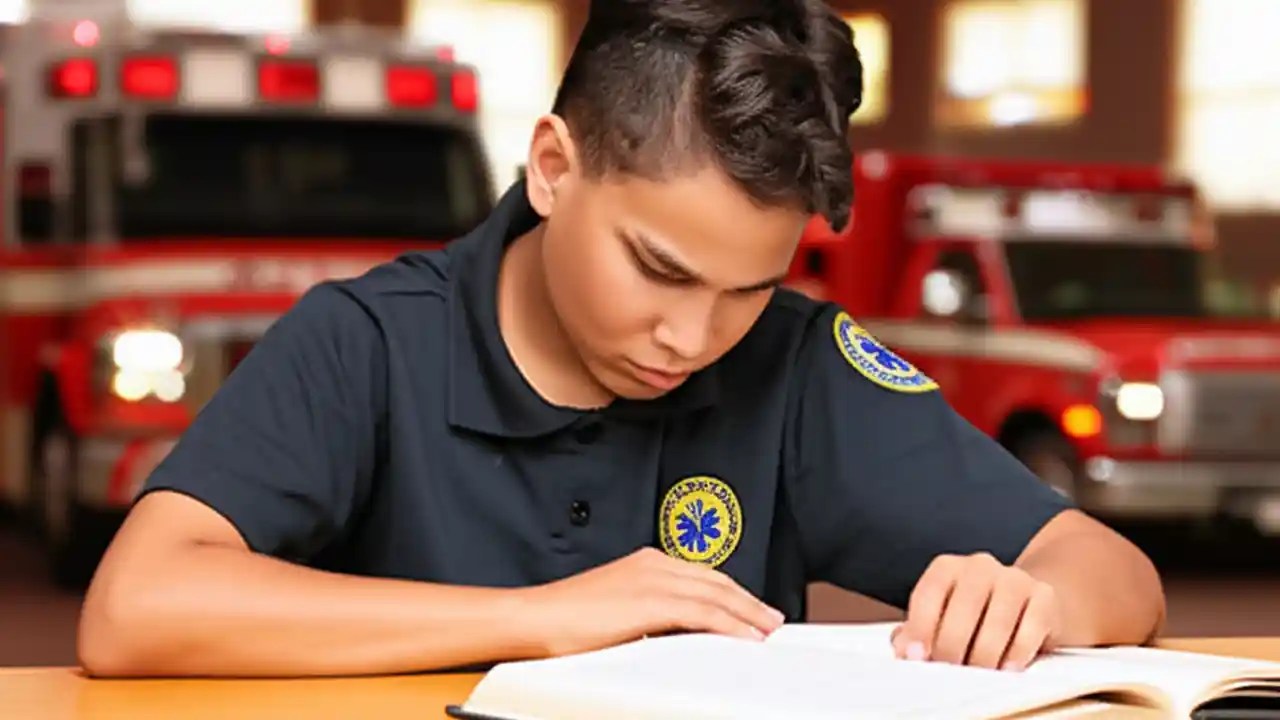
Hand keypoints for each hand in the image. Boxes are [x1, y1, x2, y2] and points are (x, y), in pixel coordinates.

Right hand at [517, 547, 785, 657]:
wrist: (535, 618)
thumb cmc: (564, 619)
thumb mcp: (615, 611)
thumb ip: (646, 615)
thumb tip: (672, 633)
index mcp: (644, 562)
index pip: (700, 575)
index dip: (731, 592)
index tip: (749, 608)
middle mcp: (653, 564)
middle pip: (716, 581)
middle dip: (747, 600)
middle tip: (771, 618)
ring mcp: (653, 580)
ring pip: (716, 594)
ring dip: (747, 612)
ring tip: (767, 628)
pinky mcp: (651, 601)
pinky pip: (704, 612)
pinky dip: (730, 623)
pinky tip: (745, 635)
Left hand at [891, 552, 1061, 671]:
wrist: (1024, 603)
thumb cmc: (973, 615)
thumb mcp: (941, 618)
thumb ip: (918, 631)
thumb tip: (905, 649)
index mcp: (946, 568)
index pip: (929, 594)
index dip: (921, 628)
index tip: (917, 656)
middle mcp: (979, 566)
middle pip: (963, 608)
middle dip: (953, 647)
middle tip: (950, 671)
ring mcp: (1014, 578)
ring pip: (997, 622)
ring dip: (984, 655)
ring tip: (978, 672)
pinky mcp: (1044, 596)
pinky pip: (1030, 629)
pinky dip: (1016, 654)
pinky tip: (1007, 666)